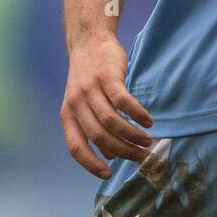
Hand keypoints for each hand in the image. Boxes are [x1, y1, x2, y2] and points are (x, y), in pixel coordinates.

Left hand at [60, 28, 152, 178]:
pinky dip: (137, 114)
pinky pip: (123, 102)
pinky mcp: (107, 78)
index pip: (77, 147)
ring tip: (148, 140)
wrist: (89, 42)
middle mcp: (77, 105)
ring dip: (132, 135)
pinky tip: (148, 120)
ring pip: (112, 122)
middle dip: (122, 151)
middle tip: (140, 155)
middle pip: (100, 137)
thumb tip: (109, 155)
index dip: (91, 164)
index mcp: (68, 115)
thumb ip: (93, 127)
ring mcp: (91, 91)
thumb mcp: (84, 104)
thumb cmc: (89, 77)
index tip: (108, 174)